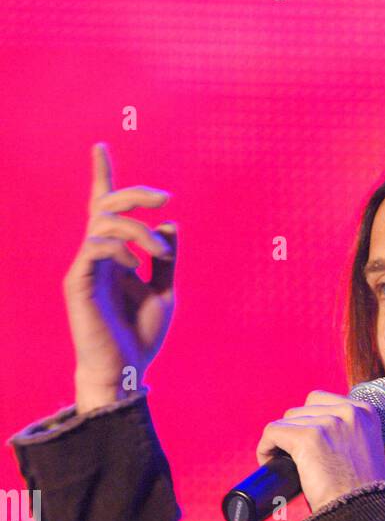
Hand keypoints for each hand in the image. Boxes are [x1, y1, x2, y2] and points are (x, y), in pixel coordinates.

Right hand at [63, 142, 176, 407]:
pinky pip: (95, 248)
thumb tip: (170, 225)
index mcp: (114, 257)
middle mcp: (96, 257)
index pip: (105, 210)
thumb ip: (166, 261)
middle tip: (165, 199)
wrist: (125, 373)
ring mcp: (85, 268)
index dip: (102, 176)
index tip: (100, 147)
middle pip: (106, 207)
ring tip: (160, 253)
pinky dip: (120, 249)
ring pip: (103, 224)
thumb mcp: (164, 293)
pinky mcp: (78, 282)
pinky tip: (136, 267)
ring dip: (139, 230)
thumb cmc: (140, 337)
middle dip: (136, 195)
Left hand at [255, 390, 384, 515]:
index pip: (321, 401)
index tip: (305, 446)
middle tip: (294, 459)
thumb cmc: (359, 495)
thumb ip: (346, 435)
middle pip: (302, 409)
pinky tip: (270, 464)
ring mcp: (329, 423)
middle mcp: (350, 412)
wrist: (359, 516)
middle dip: (294, 432)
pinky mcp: (309, 437)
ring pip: (287, 421)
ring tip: (286, 466)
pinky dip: (265, 449)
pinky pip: (273, 432)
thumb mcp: (363, 453)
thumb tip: (312, 430)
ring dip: (281, 442)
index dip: (307, 423)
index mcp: (366, 413)